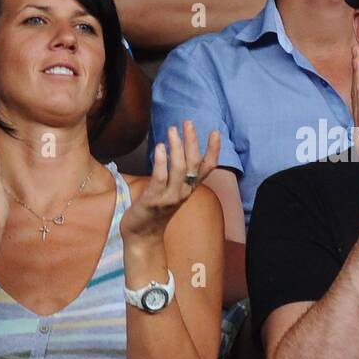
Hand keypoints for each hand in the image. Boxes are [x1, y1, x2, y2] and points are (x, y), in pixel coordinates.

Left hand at [120, 120, 220, 244]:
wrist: (143, 236)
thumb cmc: (155, 210)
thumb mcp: (171, 191)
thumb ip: (176, 174)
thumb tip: (175, 150)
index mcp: (189, 189)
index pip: (207, 168)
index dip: (213, 150)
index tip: (216, 132)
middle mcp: (183, 192)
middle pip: (194, 164)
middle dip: (192, 141)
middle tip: (188, 123)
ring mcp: (170, 197)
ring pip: (179, 169)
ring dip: (177, 147)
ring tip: (172, 130)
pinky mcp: (154, 200)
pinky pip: (160, 178)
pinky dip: (162, 161)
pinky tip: (160, 147)